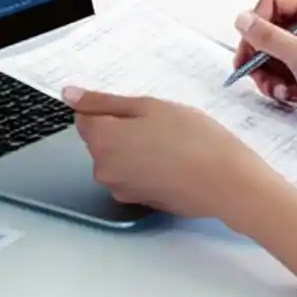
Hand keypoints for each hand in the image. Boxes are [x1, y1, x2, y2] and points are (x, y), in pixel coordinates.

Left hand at [65, 88, 283, 218]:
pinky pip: (133, 174)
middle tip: (161, 123)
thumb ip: (104, 102)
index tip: (138, 108)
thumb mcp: (150, 107)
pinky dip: (147, 166)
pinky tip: (174, 161)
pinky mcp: (137, 200)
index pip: (85, 115)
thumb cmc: (195, 141)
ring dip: (136, 147)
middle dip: (124, 128)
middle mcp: (103, 168)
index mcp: (102, 140)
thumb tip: (70, 95)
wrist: (226, 183)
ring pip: (118, 157)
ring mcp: (120, 188)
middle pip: (101, 139)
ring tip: (172, 143)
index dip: (112, 108)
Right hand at [233, 0, 296, 148]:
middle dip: (259, 56)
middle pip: (267, 31)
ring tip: (278, 90)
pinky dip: (278, 85)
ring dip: (267, 75)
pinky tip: (289, 95)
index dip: (258, 24)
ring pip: (270, 55)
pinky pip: (280, 72)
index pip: (273, 3)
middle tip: (253, 73)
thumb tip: (242, 19)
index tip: (251, 47)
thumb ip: (268, 36)